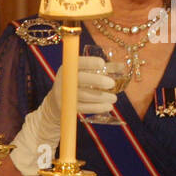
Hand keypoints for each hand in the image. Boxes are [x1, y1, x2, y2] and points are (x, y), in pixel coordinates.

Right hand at [8, 57, 115, 175]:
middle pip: (78, 80)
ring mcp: (60, 97)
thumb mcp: (82, 81)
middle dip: (95, 81)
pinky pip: (80, 110)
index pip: (76, 63)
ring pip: (80, 97)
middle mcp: (61, 82)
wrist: (53, 114)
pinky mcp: (64, 111)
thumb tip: (122, 67)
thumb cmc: (74, 95)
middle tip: (111, 84)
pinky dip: (95, 109)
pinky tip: (107, 109)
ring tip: (114, 100)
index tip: (103, 63)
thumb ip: (98, 74)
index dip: (89, 61)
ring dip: (99, 98)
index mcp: (65, 71)